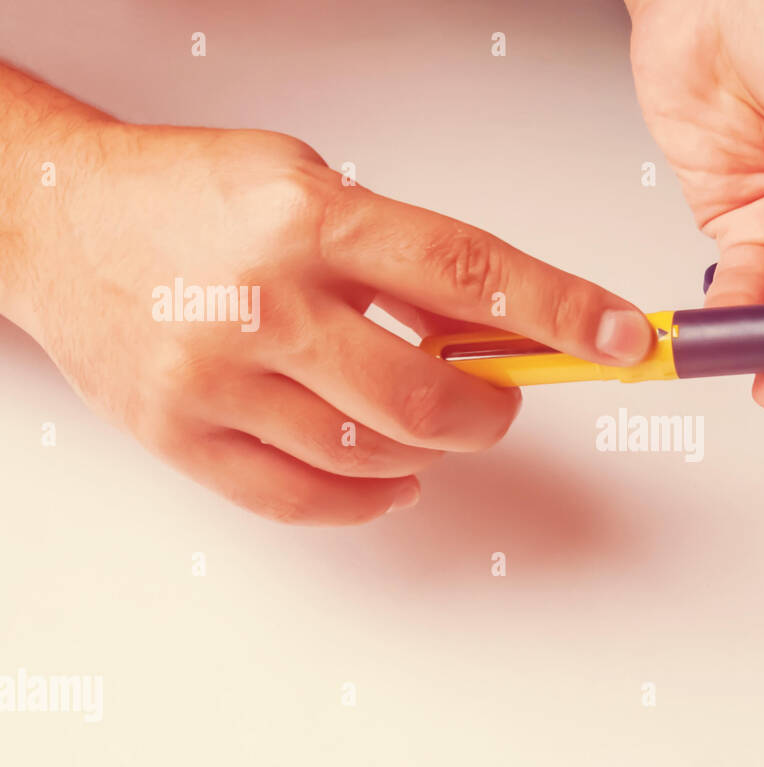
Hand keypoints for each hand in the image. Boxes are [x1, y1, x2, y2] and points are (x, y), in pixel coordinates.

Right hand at [0, 68, 653, 523]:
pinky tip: (384, 474)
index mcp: (310, 219)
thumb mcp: (310, 185)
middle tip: (500, 401)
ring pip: (371, 454)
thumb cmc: (192, 196)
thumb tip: (499, 328)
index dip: (561, 311)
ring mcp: (218, 380)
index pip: (469, 272)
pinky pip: (303, 500)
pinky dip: (365, 498)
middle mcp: (265, 303)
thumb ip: (402, 259)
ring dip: (429, 451)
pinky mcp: (183, 438)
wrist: (58, 217)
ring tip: (427, 422)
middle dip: (491, 412)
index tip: (621, 338)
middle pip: (427, 396)